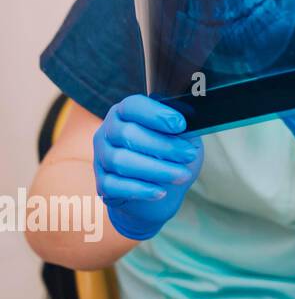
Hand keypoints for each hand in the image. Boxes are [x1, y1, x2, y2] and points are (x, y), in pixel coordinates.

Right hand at [93, 95, 203, 240]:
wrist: (160, 192)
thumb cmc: (171, 157)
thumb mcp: (182, 139)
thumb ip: (182, 130)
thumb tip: (190, 124)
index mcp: (125, 113)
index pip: (132, 106)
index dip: (156, 114)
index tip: (181, 125)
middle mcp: (108, 132)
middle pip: (127, 134)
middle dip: (163, 146)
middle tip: (189, 155)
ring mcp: (101, 158)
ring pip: (121, 161)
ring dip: (156, 169)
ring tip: (182, 176)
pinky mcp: (102, 184)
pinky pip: (115, 185)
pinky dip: (140, 189)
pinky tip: (160, 192)